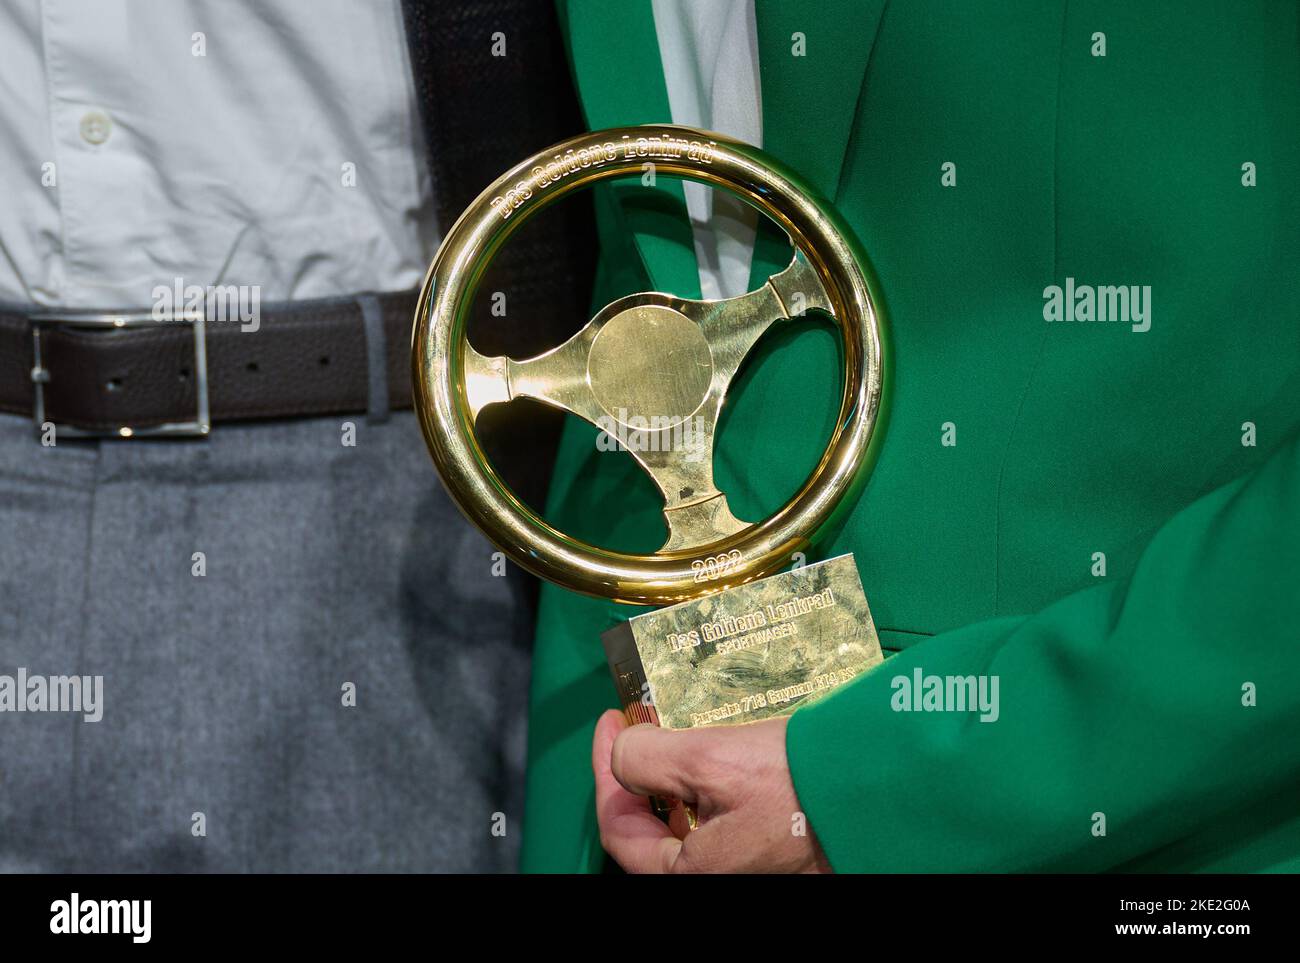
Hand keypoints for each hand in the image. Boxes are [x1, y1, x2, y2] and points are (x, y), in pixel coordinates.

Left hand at [592, 709, 831, 872]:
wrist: (880, 786)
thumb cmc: (800, 781)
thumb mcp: (708, 760)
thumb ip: (647, 759)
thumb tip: (623, 753)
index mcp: (694, 874)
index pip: (620, 829)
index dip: (606, 771)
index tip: (611, 724)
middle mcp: (719, 875)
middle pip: (653, 831)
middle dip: (638, 775)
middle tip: (637, 727)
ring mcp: (747, 862)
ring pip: (687, 824)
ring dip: (672, 779)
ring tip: (674, 735)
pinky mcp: (771, 845)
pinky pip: (720, 819)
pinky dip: (706, 786)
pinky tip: (717, 756)